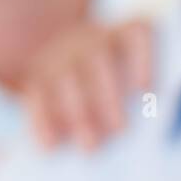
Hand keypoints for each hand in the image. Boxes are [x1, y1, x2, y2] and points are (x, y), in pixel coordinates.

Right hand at [23, 17, 152, 149]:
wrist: (61, 65)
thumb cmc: (115, 84)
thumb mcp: (129, 81)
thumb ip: (139, 100)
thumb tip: (139, 119)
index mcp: (123, 35)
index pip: (138, 33)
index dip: (144, 58)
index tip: (145, 88)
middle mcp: (91, 39)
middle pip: (100, 60)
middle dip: (111, 97)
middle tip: (120, 131)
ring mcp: (60, 55)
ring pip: (68, 78)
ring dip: (79, 113)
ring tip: (92, 147)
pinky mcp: (35, 77)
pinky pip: (37, 97)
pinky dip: (42, 123)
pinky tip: (51, 147)